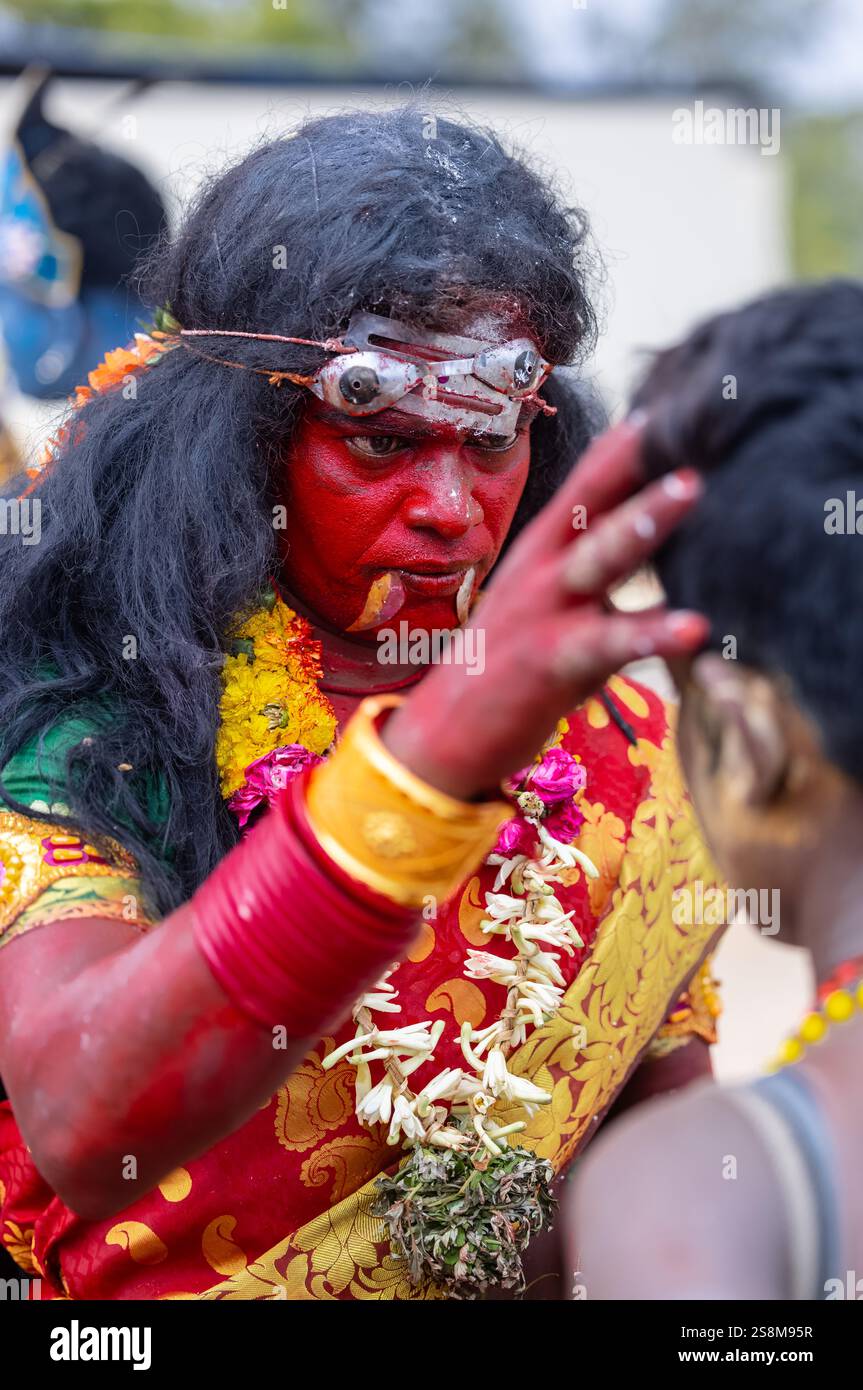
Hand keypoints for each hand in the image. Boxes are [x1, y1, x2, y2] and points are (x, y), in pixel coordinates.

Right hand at [383, 418, 707, 799]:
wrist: (443, 736)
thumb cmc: (504, 665)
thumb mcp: (541, 602)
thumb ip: (586, 567)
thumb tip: (641, 533)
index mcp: (539, 553)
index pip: (585, 488)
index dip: (621, 449)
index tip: (666, 408)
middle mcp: (541, 572)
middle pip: (592, 507)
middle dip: (634, 464)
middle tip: (682, 426)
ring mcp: (545, 613)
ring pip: (600, 558)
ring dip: (644, 520)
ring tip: (689, 489)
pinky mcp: (554, 662)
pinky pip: (612, 644)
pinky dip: (654, 633)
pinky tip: (695, 627)